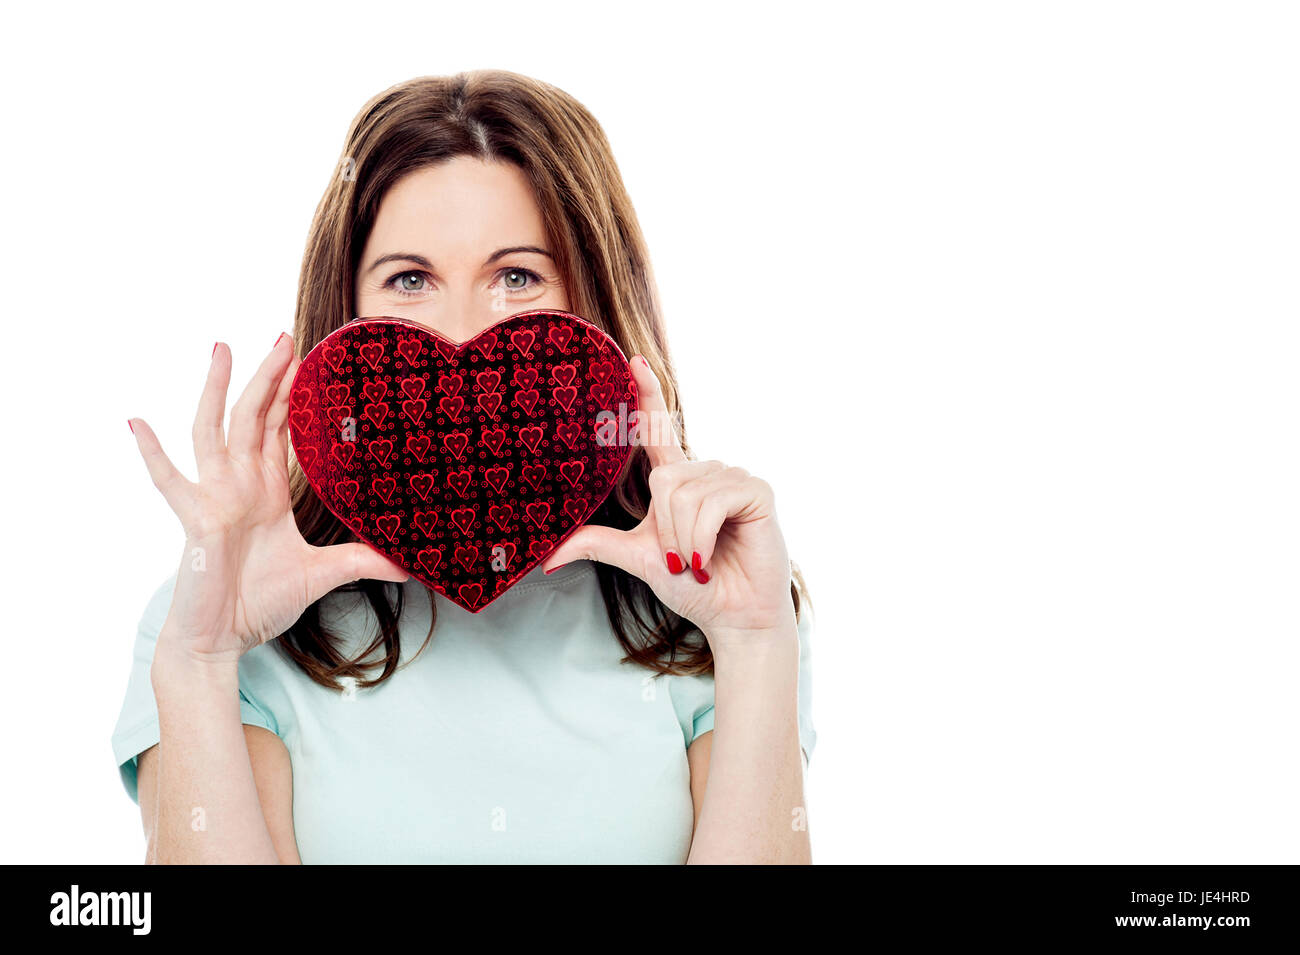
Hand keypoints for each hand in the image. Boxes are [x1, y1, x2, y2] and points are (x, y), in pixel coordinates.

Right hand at [128, 333, 408, 664]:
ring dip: (217, 389)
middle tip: (284, 335)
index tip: (306, 359)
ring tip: (222, 348)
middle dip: (267, 376)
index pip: (279, 431)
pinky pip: (170, 482)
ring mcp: (215, 498)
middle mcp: (240, 486)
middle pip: (252, 417)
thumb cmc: (260, 603)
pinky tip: (137, 423)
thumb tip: (409, 565)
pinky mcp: (195, 519)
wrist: (223, 639)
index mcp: (267, 492)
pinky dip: (153, 453)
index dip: (291, 396)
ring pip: (215, 431)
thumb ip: (362, 563)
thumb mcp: (322, 574)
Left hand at [541, 354, 795, 649]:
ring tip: (699, 562)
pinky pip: (711, 503)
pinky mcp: (757, 491)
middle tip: (681, 562)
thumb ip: (598, 546)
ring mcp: (734, 478)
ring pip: (684, 494)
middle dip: (665, 532)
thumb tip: (547, 558)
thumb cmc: (694, 586)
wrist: (733, 616)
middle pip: (663, 480)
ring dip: (683, 540)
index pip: (660, 430)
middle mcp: (706, 471)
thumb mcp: (638, 559)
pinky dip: (701, 538)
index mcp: (678, 480)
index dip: (647, 396)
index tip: (634, 361)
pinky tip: (711, 557)